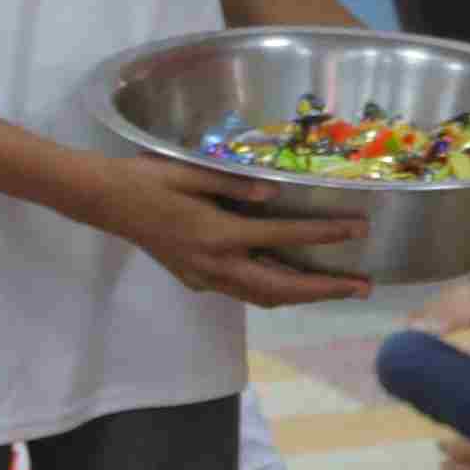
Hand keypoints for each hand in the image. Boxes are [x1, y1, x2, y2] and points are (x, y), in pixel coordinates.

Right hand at [77, 152, 364, 308]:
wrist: (105, 202)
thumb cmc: (148, 179)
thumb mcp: (190, 173)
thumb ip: (234, 184)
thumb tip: (275, 193)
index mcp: (218, 234)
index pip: (284, 235)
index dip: (325, 233)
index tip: (359, 228)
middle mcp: (215, 264)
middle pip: (282, 286)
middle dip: (326, 288)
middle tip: (364, 285)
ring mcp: (204, 277)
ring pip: (264, 297)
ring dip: (304, 296)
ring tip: (340, 289)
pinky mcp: (197, 279)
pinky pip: (244, 292)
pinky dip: (275, 291)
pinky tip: (293, 282)